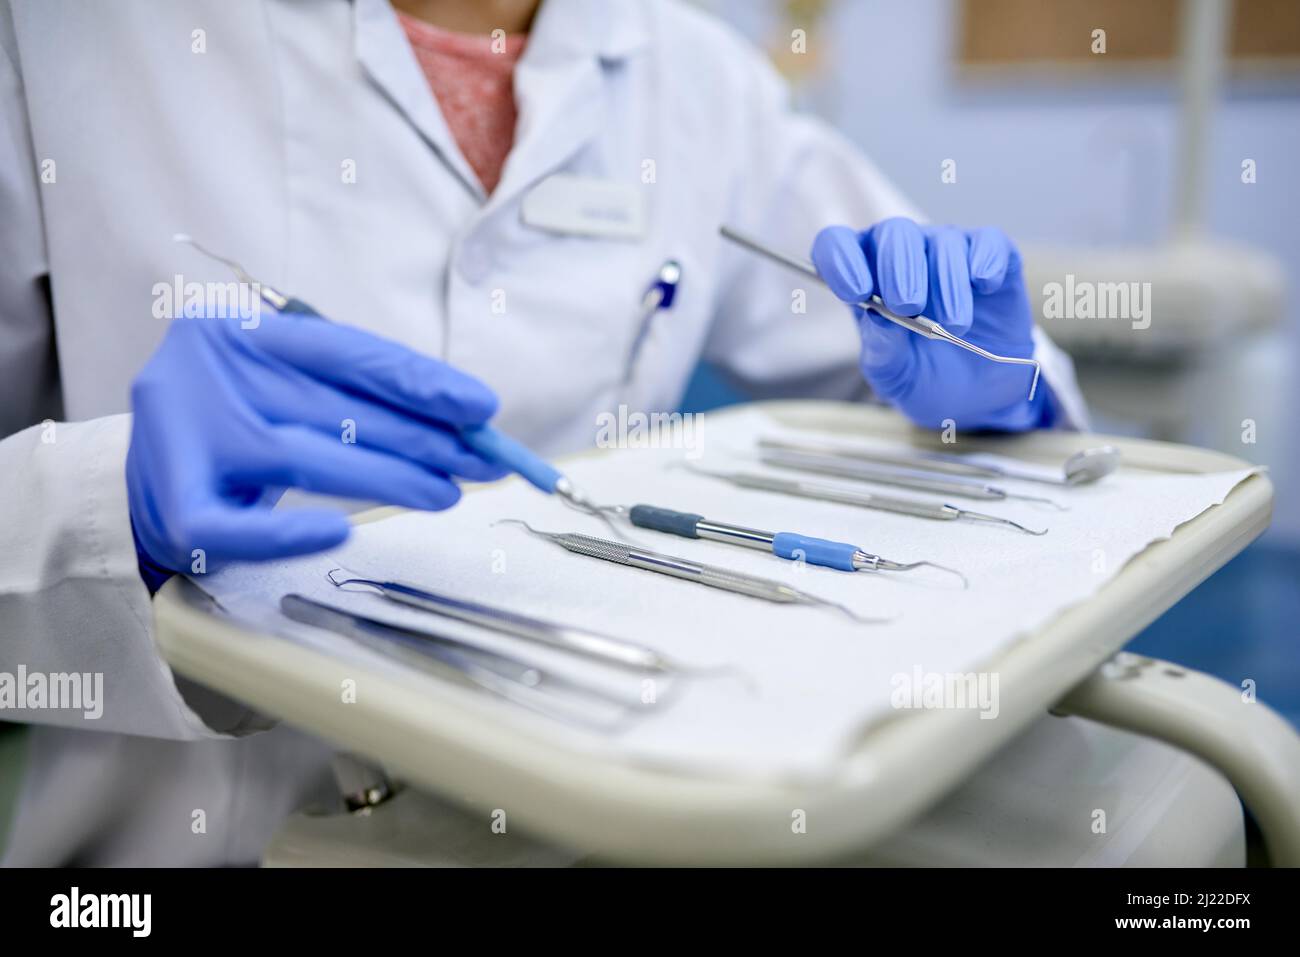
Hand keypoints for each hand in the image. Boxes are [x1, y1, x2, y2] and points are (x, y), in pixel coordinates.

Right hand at [127, 311, 505, 580]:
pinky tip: (342, 534)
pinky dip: (292, 534)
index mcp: (236, 328)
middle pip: (337, 409)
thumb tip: (462, 418)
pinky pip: (242, 530)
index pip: (347, 353)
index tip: (482, 408)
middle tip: (484, 461)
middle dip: (424, 439)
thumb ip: (357, 391)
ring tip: (447, 492)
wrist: (137, 476)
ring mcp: (184, 440)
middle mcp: (208, 374)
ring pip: (306, 460)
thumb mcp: (284, 383)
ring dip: (389, 480)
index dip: (421, 382)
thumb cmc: (234, 422)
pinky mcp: (174, 508)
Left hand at [811, 217, 1053, 430]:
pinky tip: (984, 286)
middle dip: (898, 268)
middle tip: (908, 307)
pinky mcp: (992, 257)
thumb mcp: (893, 376)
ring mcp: (948, 251)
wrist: (976, 395)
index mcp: (864, 276)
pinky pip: (989, 243)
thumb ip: (881, 348)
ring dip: (947, 282)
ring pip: (943, 241)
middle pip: (893, 233)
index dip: (841, 260)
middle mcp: (903, 254)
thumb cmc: (923, 376)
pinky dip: (986, 261)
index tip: (856, 292)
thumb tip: (878, 316)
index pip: (837, 244)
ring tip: (954, 324)